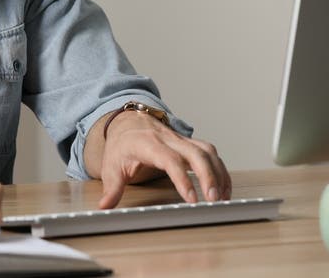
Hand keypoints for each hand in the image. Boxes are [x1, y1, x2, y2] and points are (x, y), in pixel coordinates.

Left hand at [91, 111, 231, 209]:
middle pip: (196, 153)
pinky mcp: (190, 144)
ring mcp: (181, 140)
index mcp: (148, 144)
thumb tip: (105, 206)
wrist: (128, 123)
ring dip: (218, 173)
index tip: (192, 199)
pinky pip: (210, 153)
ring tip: (221, 198)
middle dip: (209, 176)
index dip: (182, 179)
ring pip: (207, 151)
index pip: (170, 160)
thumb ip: (111, 187)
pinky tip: (223, 188)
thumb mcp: (111, 165)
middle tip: (213, 200)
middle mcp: (168, 139)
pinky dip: (220, 170)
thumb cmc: (122, 145)